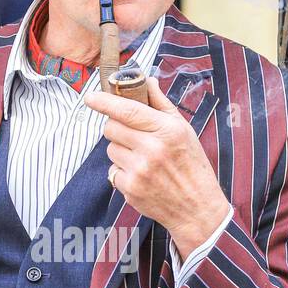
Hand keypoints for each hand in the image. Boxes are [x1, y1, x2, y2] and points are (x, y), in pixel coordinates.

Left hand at [83, 76, 230, 260]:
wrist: (197, 208)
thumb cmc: (192, 166)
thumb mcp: (184, 130)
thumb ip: (162, 104)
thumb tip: (147, 79)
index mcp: (167, 130)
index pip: (127, 110)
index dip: (104, 102)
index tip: (90, 97)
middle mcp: (152, 149)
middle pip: (111, 128)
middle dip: (116, 128)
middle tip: (131, 135)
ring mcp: (140, 170)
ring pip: (110, 149)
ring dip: (120, 151)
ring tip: (141, 159)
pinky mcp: (130, 189)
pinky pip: (112, 171)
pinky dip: (122, 172)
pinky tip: (141, 176)